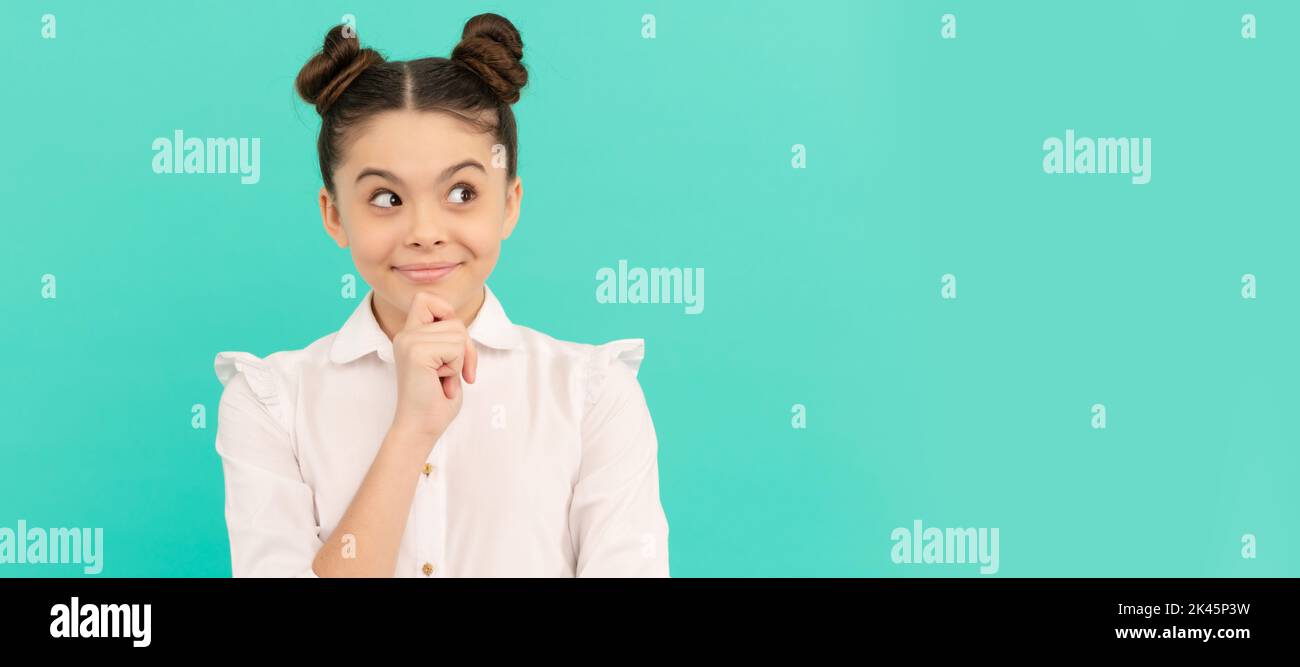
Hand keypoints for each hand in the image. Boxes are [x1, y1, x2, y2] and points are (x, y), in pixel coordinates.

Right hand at [389, 290, 478, 450]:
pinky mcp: (416, 352)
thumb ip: (448, 337)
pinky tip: (441, 382)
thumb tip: (457, 321)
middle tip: (453, 374)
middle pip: (454, 320)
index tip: (451, 344)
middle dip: (465, 348)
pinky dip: (456, 367)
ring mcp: (408, 341)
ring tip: (443, 379)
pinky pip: (455, 348)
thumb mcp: (446, 360)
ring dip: (460, 361)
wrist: (421, 427)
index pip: (427, 298)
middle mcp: (405, 334)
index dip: (446, 314)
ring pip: (458, 333)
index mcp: (409, 334)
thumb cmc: (437, 399)